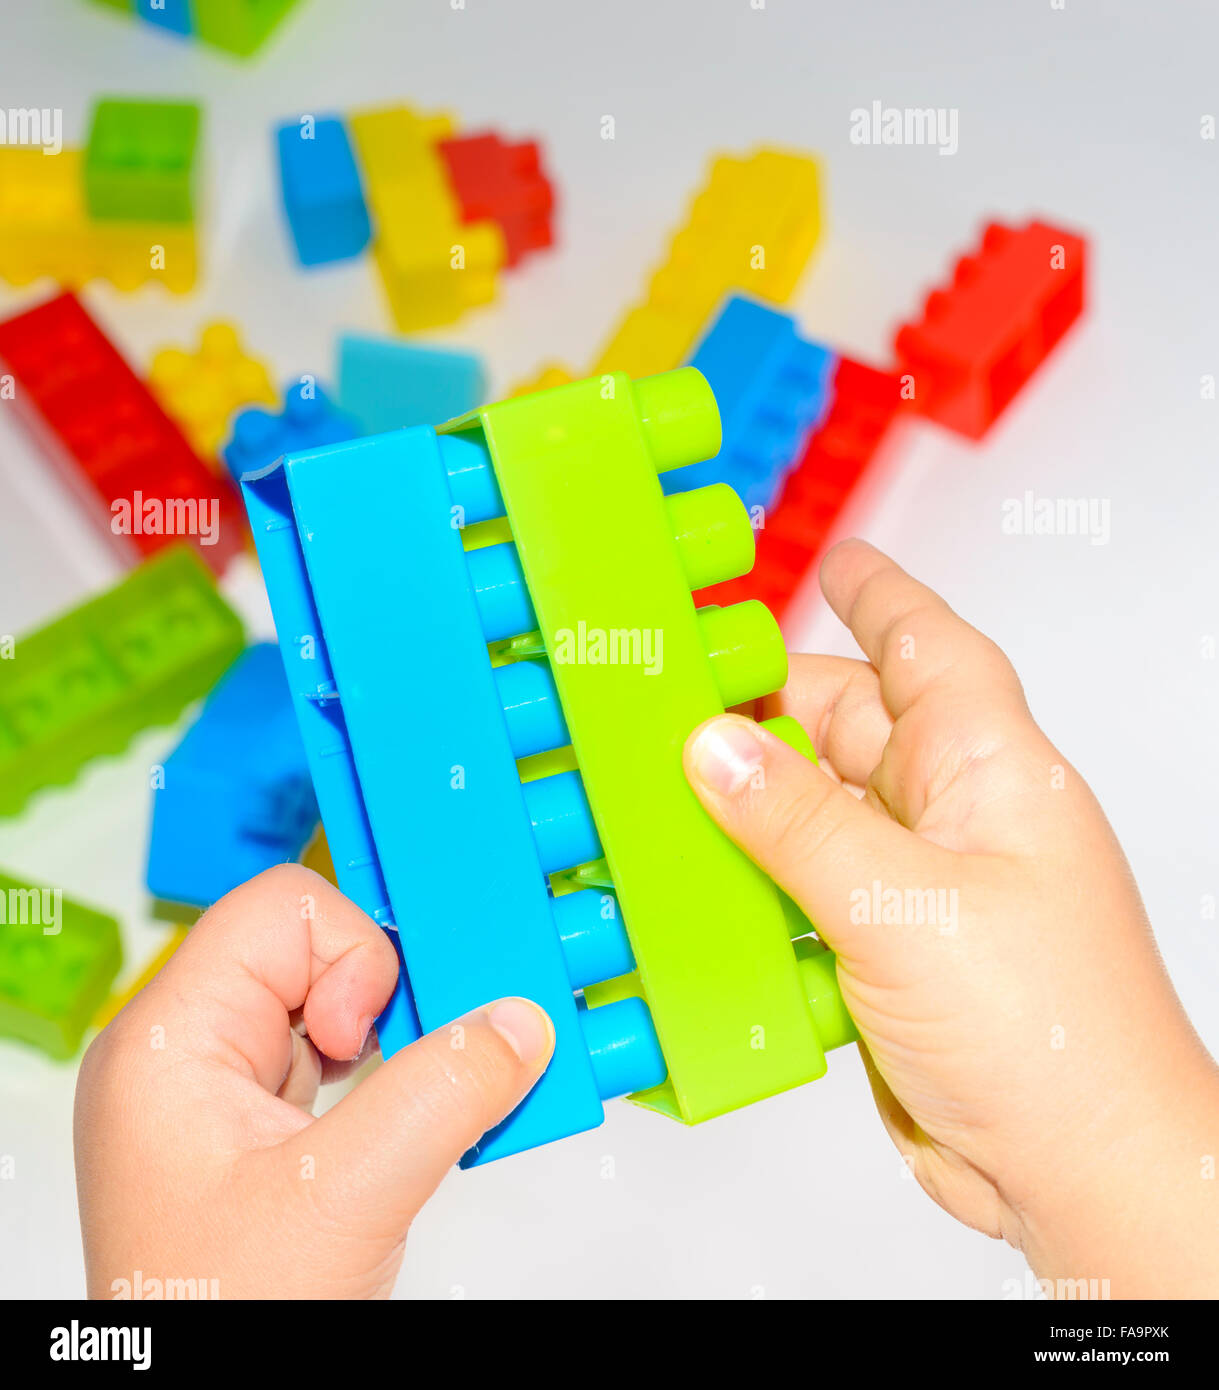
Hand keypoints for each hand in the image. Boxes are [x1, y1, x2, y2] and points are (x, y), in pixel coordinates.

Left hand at [74, 865, 553, 1298]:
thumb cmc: (219, 1321)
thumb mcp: (344, 1199)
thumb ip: (439, 1095)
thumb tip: (516, 1025)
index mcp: (169, 1042)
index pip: (279, 912)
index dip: (354, 952)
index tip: (390, 1025)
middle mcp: (186, 1056)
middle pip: (311, 951)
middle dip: (388, 998)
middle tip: (432, 1054)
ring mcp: (221, 1096)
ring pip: (331, 1005)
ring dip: (396, 1043)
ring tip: (428, 1094)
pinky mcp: (259, 1133)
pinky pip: (339, 1063)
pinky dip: (390, 1080)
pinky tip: (417, 1119)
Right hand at [685, 539, 1218, 1296]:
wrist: (1076, 1173)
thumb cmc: (1054, 1037)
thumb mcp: (904, 906)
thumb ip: (798, 822)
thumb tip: (714, 746)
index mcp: (987, 770)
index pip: (928, 650)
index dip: (880, 598)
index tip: (835, 558)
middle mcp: (953, 816)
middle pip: (848, 728)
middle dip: (768, 705)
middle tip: (679, 689)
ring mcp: (917, 885)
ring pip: (815, 811)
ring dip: (747, 802)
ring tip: (664, 782)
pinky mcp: (884, 950)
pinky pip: (804, 887)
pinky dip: (751, 881)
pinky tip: (699, 884)